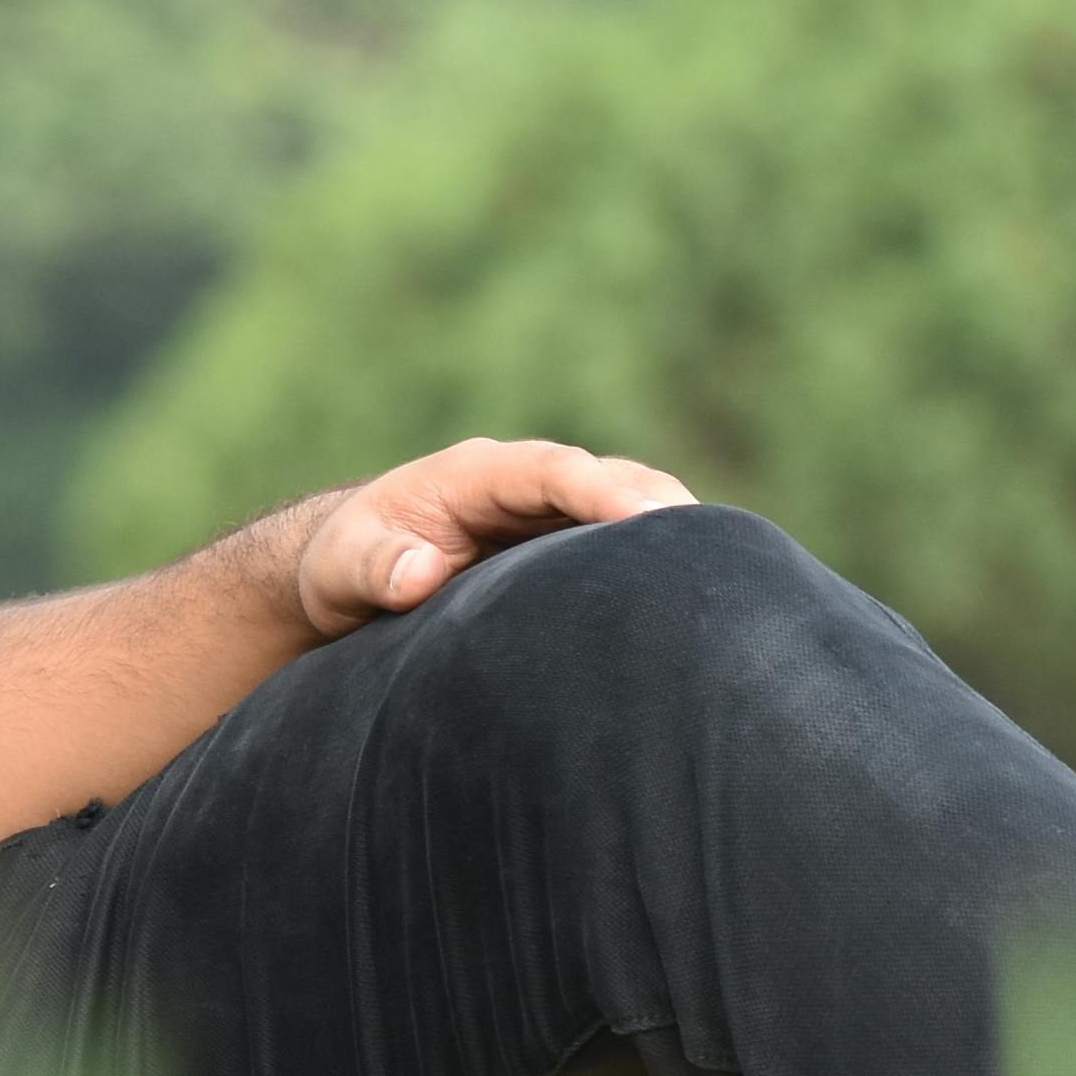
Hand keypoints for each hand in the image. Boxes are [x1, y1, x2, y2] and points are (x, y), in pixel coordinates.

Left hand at [283, 438, 697, 637]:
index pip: (553, 472)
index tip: (648, 521)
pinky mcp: (564, 550)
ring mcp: (550, 515)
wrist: (345, 575)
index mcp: (475, 475)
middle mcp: (524, 485)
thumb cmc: (343, 565)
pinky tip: (706, 604)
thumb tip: (419, 574)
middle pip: (611, 482)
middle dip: (664, 511)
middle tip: (720, 552)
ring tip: (733, 581)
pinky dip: (661, 566)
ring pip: (629, 513)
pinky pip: (622, 549)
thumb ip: (377, 568)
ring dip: (676, 539)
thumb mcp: (343, 568)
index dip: (602, 492)